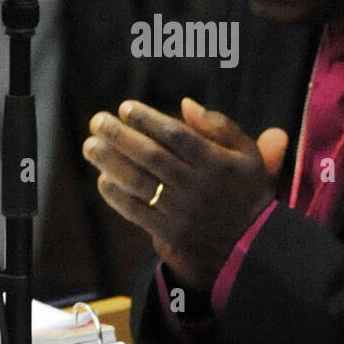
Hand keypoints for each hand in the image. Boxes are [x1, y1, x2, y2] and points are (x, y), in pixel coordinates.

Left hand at [83, 98, 289, 290]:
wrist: (253, 240)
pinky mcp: (171, 232)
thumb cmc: (247, 189)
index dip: (147, 119)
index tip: (125, 107)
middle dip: (120, 136)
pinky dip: (116, 195)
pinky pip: (136, 210)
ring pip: (139, 182)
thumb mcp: (248, 154)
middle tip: (98, 121)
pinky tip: (104, 179)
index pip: (176, 135)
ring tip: (91, 145)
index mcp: (217, 163)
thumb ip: (220, 126)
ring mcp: (183, 210)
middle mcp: (198, 186)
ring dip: (110, 162)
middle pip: (151, 156)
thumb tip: (185, 103)